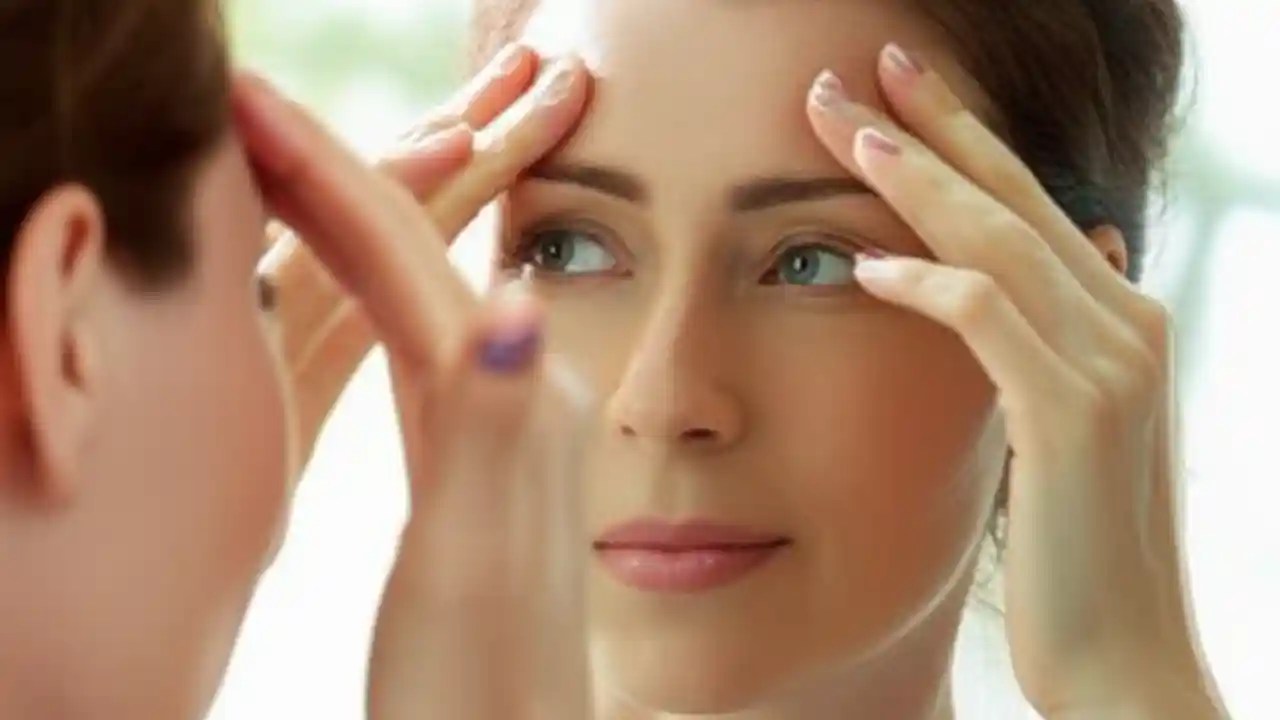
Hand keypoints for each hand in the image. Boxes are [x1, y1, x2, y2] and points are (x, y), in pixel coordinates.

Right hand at [233, 70, 593, 719]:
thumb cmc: (474, 688)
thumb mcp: (470, 564)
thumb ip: (489, 432)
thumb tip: (514, 298)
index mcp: (504, 401)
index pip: (404, 255)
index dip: (324, 175)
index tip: (243, 105)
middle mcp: (517, 394)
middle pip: (415, 252)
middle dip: (334, 174)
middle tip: (246, 109)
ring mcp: (499, 422)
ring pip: (414, 286)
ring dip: (349, 219)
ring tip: (281, 166)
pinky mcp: (474, 456)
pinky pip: (415, 341)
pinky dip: (369, 290)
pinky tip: (354, 278)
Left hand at [806, 45, 1225, 718]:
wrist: (1126, 658)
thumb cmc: (1079, 551)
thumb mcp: (1071, 426)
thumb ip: (1067, 339)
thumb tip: (1079, 255)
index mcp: (1117, 320)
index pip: (1027, 205)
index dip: (963, 138)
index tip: (894, 90)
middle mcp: (1127, 323)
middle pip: (1013, 198)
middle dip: (934, 126)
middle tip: (858, 66)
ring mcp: (1111, 367)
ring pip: (1001, 240)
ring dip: (917, 180)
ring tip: (845, 127)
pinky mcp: (1076, 419)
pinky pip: (991, 323)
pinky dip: (930, 284)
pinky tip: (865, 264)